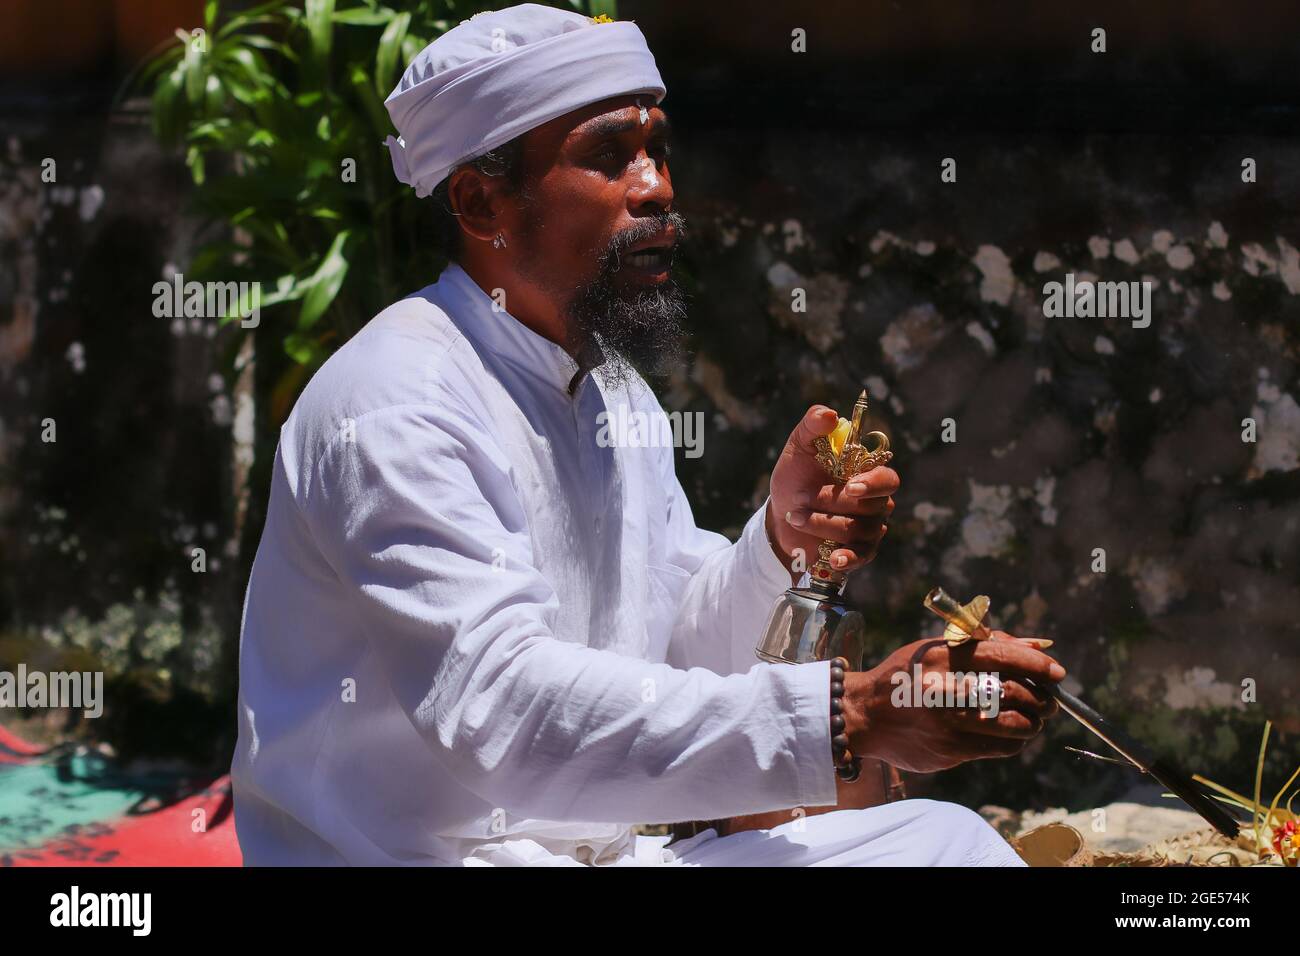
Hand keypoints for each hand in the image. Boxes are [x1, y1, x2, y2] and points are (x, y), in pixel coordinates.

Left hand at [765, 404, 898, 578]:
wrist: (780, 511)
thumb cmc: (796, 475)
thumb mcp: (799, 447)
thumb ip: (812, 426)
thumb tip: (830, 415)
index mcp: (867, 474)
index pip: (887, 479)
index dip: (872, 484)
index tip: (850, 486)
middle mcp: (874, 501)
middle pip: (873, 507)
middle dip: (835, 503)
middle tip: (805, 499)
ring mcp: (868, 527)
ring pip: (860, 530)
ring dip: (824, 524)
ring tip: (796, 516)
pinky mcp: (857, 551)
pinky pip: (862, 557)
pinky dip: (848, 558)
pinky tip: (834, 558)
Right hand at [842, 631, 1064, 772]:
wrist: (865, 716)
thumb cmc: (907, 676)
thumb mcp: (936, 650)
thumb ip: (985, 646)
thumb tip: (1039, 648)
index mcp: (942, 656)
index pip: (1003, 656)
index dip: (1037, 665)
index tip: (1057, 673)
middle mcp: (945, 689)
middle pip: (1014, 692)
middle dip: (1041, 697)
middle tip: (1048, 699)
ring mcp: (948, 723)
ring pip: (1014, 725)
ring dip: (1033, 722)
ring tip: (1032, 717)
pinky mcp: (950, 750)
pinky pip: (1000, 748)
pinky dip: (1015, 741)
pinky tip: (1010, 733)